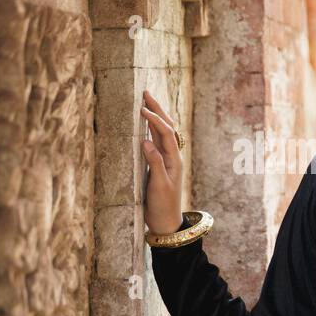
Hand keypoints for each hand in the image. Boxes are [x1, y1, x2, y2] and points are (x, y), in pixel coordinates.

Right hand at [140, 89, 183, 235]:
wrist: (166, 222)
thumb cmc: (163, 206)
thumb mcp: (159, 185)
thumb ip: (154, 163)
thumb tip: (145, 141)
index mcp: (174, 159)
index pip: (165, 132)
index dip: (154, 119)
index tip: (141, 108)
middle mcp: (172, 156)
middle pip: (167, 127)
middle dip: (157, 109)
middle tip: (145, 93)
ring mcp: (166, 160)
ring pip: (162, 132)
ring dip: (155, 116)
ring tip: (146, 102)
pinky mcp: (160, 165)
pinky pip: (157, 142)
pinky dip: (151, 129)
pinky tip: (145, 123)